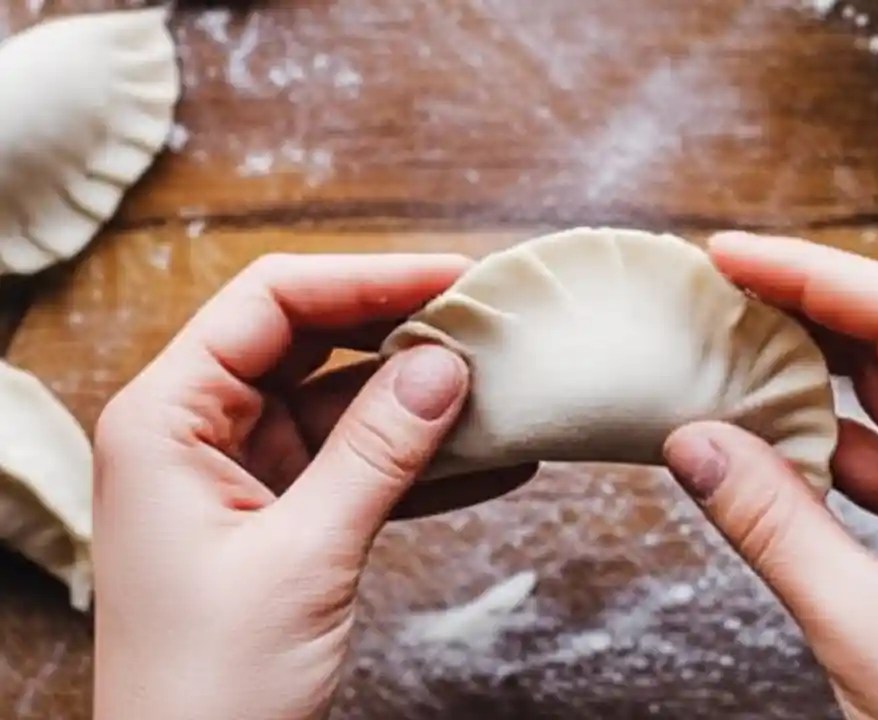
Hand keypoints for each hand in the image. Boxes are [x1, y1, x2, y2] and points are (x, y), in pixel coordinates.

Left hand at [92, 254, 533, 719]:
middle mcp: (199, 433)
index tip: (453, 278)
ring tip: (504, 385)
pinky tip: (494, 460)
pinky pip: (362, 468)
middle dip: (401, 331)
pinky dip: (423, 464)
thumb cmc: (210, 686)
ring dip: (423, 401)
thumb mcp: (304, 555)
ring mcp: (243, 476)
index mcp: (166, 418)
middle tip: (488, 322)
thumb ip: (378, 451)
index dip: (367, 279)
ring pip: (346, 406)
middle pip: (312, 343)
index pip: (271, 303)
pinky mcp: (283, 520)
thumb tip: (446, 363)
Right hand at [664, 233, 877, 719]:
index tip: (728, 255)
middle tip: (726, 285)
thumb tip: (691, 442)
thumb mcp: (864, 629)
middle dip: (819, 304)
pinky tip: (775, 428)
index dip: (811, 274)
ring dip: (826, 370)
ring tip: (737, 345)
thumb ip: (769, 523)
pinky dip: (843, 438)